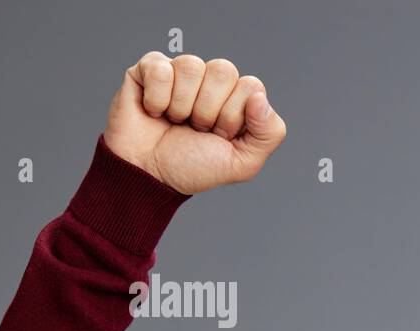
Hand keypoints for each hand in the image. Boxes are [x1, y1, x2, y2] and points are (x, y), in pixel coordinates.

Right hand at [103, 52, 286, 194]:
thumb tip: (260, 98)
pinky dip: (158, 99)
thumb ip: (269, 134)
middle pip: (224, 70)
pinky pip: (160, 69)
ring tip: (176, 121)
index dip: (235, 115)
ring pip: (192, 65)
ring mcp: (181, 72)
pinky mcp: (150, 69)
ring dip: (182, 105)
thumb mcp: (243, 163)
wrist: (150, 175)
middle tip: (197, 128)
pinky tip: (155, 112)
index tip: (220, 135)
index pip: (251, 86)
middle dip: (209, 110)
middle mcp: (211, 81)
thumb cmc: (194, 168)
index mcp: (237, 98)